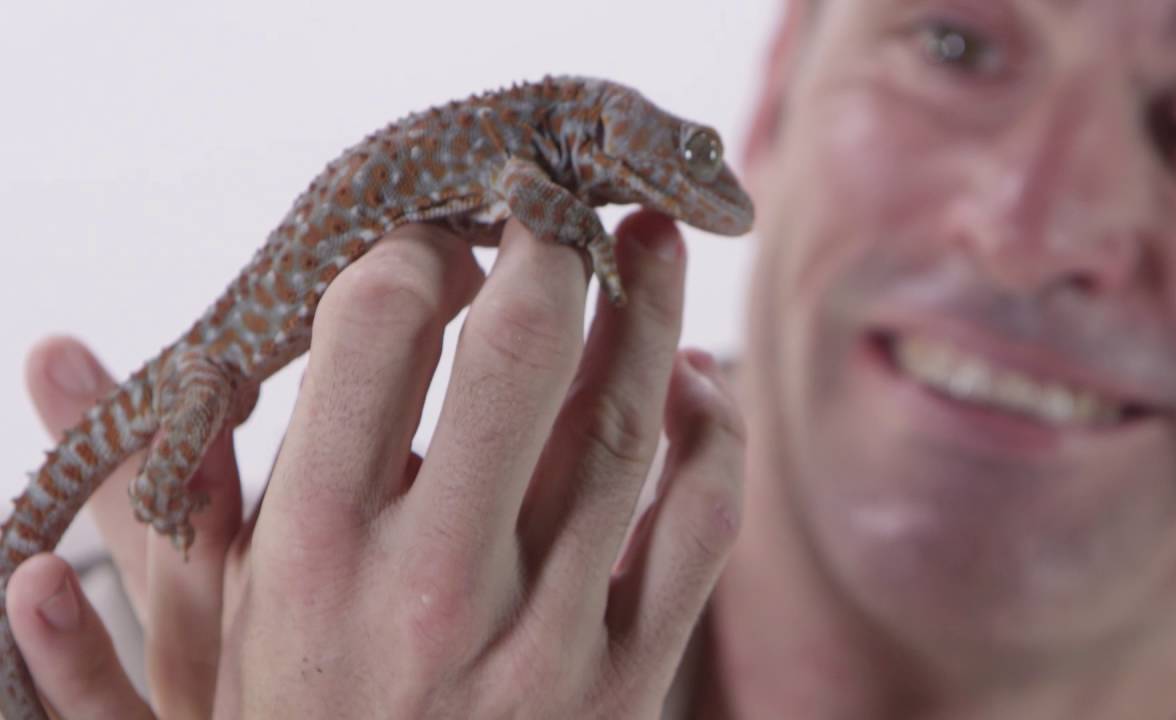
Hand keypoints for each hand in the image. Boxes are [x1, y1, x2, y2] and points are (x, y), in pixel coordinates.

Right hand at [9, 213, 744, 717]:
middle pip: (521, 355)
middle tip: (568, 204)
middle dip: (552, 251)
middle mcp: (432, 587)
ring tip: (654, 245)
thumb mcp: (204, 625)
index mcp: (311, 554)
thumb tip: (63, 352)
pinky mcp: (627, 681)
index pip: (374, 335)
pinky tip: (693, 386)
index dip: (414, 254)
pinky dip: (711, 438)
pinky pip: (700, 526)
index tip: (437, 239)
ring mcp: (544, 639)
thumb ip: (164, 492)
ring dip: (652, 314)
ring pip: (626, 427)